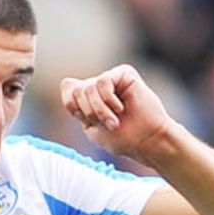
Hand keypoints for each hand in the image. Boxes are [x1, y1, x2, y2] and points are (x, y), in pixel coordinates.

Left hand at [59, 64, 176, 166]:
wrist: (147, 141)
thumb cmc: (123, 139)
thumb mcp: (91, 127)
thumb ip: (76, 107)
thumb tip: (66, 81)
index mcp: (91, 96)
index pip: (68, 90)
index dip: (75, 108)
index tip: (91, 122)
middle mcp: (101, 84)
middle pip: (77, 91)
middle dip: (90, 113)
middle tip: (107, 124)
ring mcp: (113, 78)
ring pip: (88, 87)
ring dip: (100, 111)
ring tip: (114, 122)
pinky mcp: (124, 73)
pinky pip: (102, 82)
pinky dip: (108, 101)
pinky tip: (121, 109)